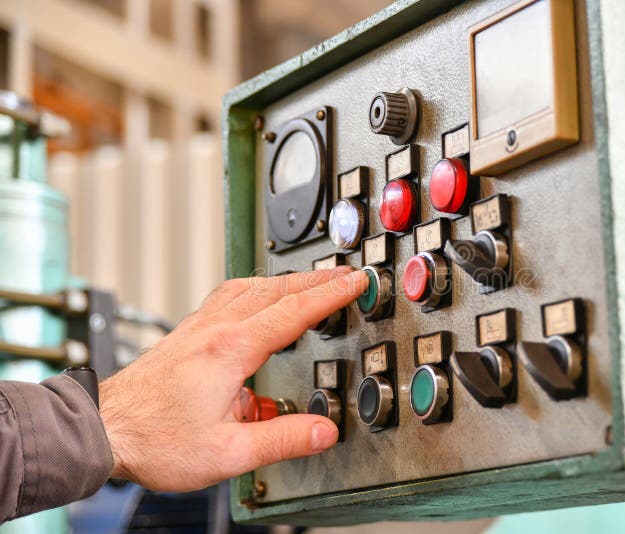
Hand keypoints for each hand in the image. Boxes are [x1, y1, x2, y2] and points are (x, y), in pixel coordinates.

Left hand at [99, 267, 366, 490]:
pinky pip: (229, 296)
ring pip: (251, 287)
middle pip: (276, 289)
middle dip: (316, 279)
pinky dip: (255, 289)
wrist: (103, 428)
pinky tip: (257, 296)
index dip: (331, 295)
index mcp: (231, 350)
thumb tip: (323, 431)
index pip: (294, 311)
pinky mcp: (187, 333)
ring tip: (310, 279)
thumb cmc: (155, 439)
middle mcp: (215, 329)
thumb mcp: (227, 452)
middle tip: (345, 273)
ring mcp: (199, 327)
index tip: (355, 282)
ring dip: (286, 280)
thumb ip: (282, 440)